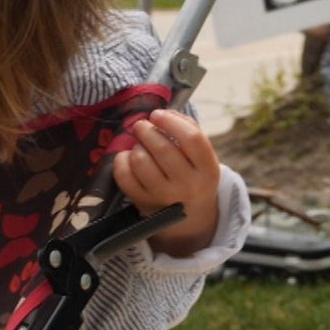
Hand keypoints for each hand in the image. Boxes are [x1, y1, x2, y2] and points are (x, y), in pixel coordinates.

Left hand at [112, 108, 222, 258]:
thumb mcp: (201, 155)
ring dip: (136, 147)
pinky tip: (127, 158)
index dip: (171, 121)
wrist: (190, 215)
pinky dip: (121, 162)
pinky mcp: (144, 204)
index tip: (157, 114)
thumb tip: (165, 114)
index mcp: (208, 169)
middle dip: (147, 131)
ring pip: (141, 162)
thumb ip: (188, 129)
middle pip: (163, 149)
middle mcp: (189, 186)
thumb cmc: (193, 174)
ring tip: (139, 145)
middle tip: (141, 126)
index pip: (192, 138)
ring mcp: (165, 198)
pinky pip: (125, 177)